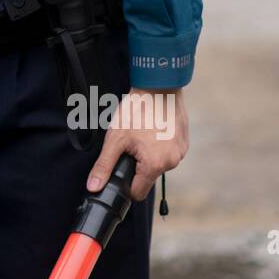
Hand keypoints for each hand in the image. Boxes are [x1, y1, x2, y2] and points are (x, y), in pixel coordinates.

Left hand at [85, 86, 188, 201]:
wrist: (158, 86)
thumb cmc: (137, 110)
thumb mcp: (115, 139)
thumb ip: (104, 166)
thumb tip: (93, 187)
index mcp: (155, 165)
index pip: (137, 192)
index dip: (126, 184)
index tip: (120, 169)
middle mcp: (172, 163)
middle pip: (148, 177)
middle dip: (137, 165)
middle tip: (131, 144)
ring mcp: (181, 152)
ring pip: (159, 164)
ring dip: (149, 155)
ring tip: (143, 134)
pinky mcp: (185, 142)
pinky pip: (169, 153)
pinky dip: (160, 146)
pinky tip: (153, 130)